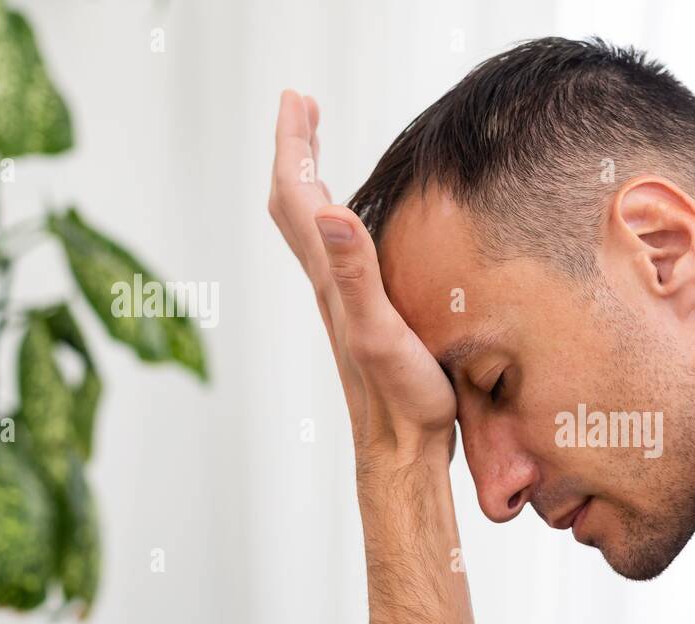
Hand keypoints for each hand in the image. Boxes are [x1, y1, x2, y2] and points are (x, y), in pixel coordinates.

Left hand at [268, 90, 456, 469]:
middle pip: (295, 206)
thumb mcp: (379, 333)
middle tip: (304, 109)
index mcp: (331, 280)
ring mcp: (342, 305)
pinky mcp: (362, 320)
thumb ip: (354, 273)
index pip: (298, 197)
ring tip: (318, 154)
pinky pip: (336, 256)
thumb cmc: (400, 400)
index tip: (297, 99)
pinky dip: (335, 221)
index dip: (293, 144)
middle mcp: (329, 286)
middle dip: (295, 152)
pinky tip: (353, 230)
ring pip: (313, 231)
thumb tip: (328, 209)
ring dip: (311, 183)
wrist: (401, 454)